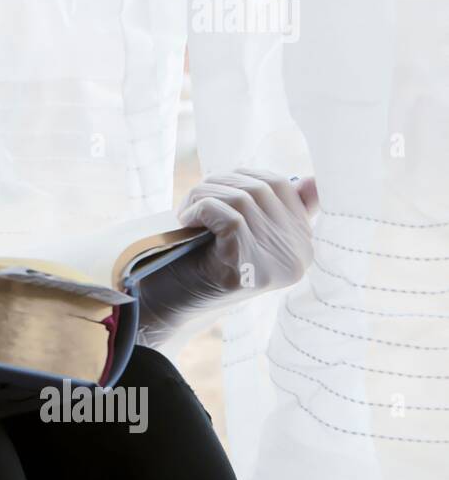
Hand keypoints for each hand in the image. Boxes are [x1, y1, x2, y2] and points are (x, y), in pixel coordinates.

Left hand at [137, 168, 318, 347]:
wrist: (168, 303)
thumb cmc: (201, 262)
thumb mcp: (243, 232)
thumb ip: (273, 209)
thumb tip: (311, 180)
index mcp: (302, 244)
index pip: (283, 185)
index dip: (242, 175)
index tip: (216, 189)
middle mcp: (299, 255)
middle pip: (262, 188)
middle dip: (219, 182)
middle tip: (194, 198)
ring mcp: (277, 263)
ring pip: (243, 198)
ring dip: (205, 194)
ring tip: (188, 209)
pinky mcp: (250, 266)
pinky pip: (229, 216)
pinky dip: (201, 209)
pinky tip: (187, 222)